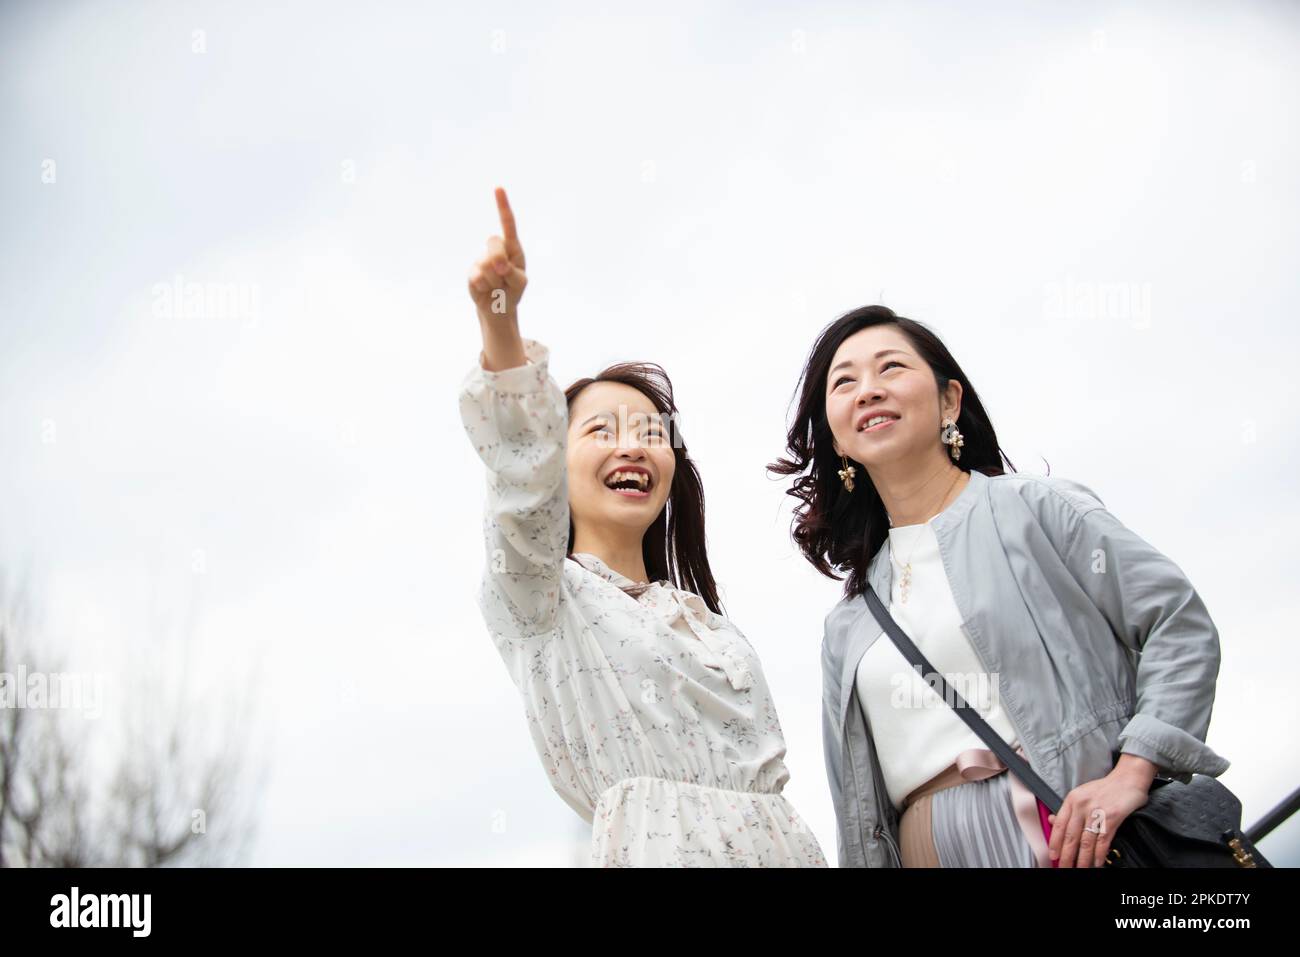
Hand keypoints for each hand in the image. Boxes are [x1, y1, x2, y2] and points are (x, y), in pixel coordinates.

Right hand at [467, 186, 527, 322]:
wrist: (498, 307)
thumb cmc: (512, 290)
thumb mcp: (519, 283)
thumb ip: (513, 272)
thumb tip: (498, 265)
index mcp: (512, 247)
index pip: (508, 223)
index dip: (502, 206)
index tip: (498, 188)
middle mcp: (496, 249)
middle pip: (493, 243)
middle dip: (499, 261)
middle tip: (503, 275)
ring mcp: (482, 259)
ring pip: (485, 265)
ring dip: (494, 281)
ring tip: (497, 286)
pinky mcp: (471, 272)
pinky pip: (477, 277)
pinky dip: (484, 287)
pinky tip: (486, 289)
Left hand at [1047, 757, 1155, 867]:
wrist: (1128, 778)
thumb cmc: (1105, 788)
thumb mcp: (1081, 794)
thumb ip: (1068, 809)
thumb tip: (1051, 821)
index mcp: (1072, 799)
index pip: (1059, 824)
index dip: (1055, 842)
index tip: (1053, 855)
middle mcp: (1082, 805)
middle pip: (1071, 836)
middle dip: (1067, 855)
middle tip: (1064, 867)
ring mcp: (1097, 812)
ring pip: (1086, 841)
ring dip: (1083, 859)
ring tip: (1080, 869)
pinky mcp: (1112, 817)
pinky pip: (1102, 840)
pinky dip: (1099, 854)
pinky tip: (1097, 862)